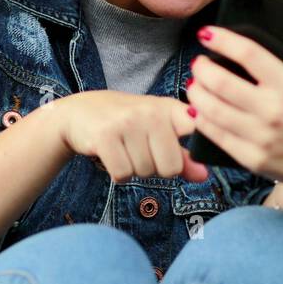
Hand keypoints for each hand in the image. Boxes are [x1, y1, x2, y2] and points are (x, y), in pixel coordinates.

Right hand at [50, 91, 207, 182]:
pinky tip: (112, 156)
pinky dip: (118, 174)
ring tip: (124, 149)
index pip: (196, 131)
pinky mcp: (105, 136)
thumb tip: (204, 175)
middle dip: (156, 169)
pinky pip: (123, 174)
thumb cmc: (125, 123)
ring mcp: (127, 123)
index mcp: (168, 108)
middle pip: (171, 167)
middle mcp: (150, 112)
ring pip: (145, 172)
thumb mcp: (157, 131)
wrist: (79, 112)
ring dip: (134, 170)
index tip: (183, 150)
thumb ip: (182, 155)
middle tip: (141, 152)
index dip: (194, 149)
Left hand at [186, 5, 282, 205]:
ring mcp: (260, 136)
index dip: (223, 40)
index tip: (207, 33)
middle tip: (199, 61)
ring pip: (212, 109)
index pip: (249, 54)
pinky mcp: (251, 158)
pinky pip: (216, 134)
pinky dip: (201, 119)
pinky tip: (199, 109)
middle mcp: (273, 111)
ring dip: (196, 92)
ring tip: (195, 82)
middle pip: (221, 82)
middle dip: (202, 67)